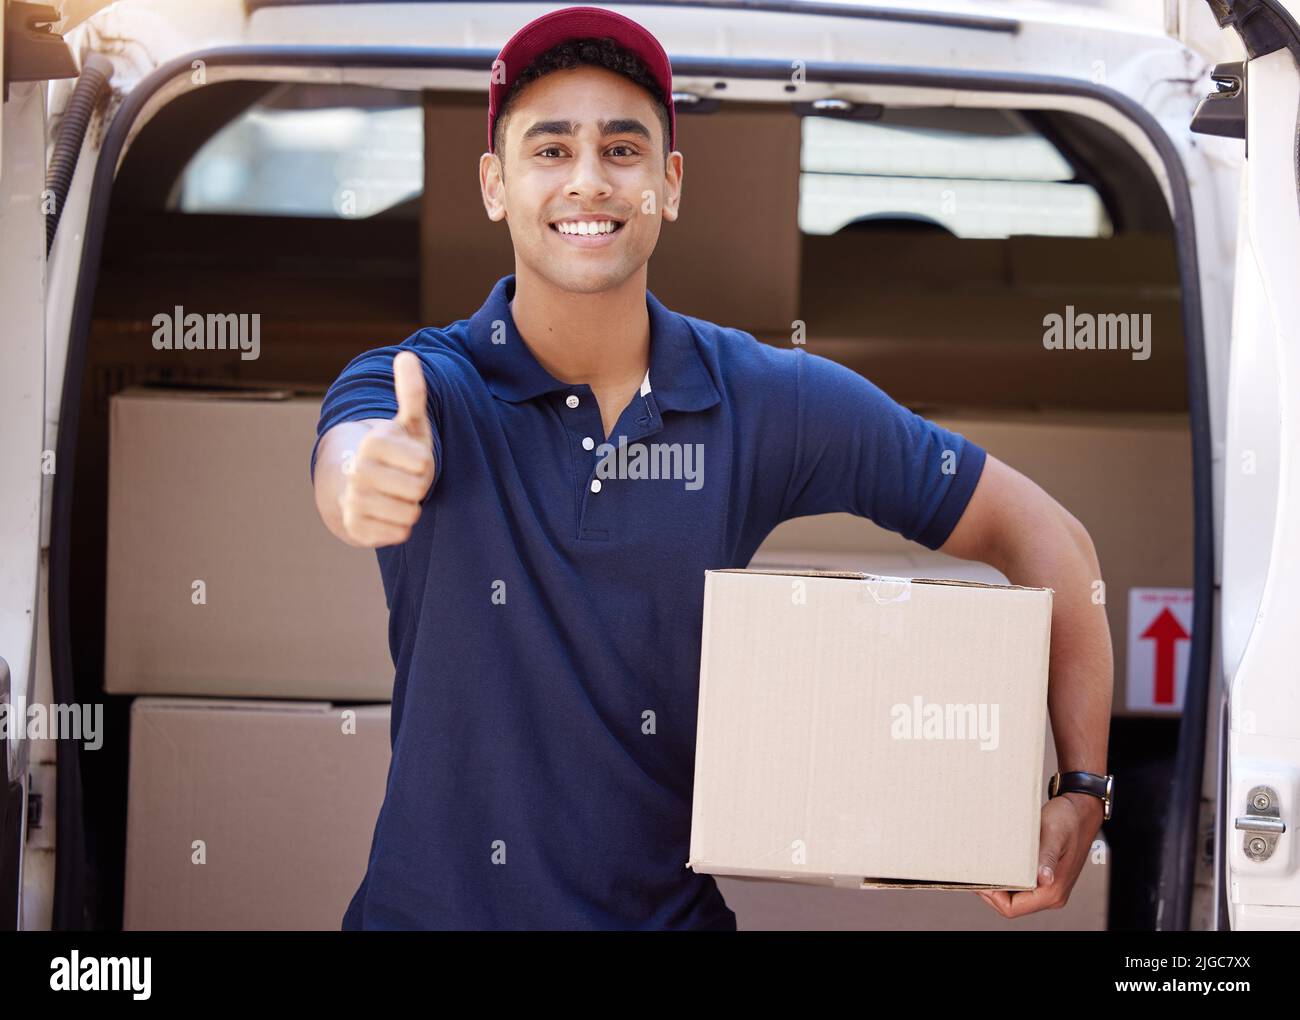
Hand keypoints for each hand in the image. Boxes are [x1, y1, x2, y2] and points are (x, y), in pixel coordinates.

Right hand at [338, 350, 436, 546]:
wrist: (364, 486)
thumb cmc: (397, 452)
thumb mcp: (409, 424)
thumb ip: (412, 393)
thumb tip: (406, 356)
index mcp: (372, 442)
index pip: (424, 464)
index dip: (425, 465)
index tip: (410, 460)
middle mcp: (357, 471)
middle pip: (418, 490)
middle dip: (419, 487)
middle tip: (404, 479)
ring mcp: (353, 501)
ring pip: (409, 515)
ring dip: (410, 508)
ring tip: (396, 496)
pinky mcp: (355, 528)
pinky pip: (399, 534)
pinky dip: (400, 527)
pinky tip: (387, 514)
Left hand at [973, 792, 1103, 918]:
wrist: (1082, 811)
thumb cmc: (1068, 820)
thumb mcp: (1054, 835)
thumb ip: (1047, 858)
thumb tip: (1044, 879)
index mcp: (1054, 890)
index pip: (1013, 908)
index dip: (992, 897)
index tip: (979, 878)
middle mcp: (1053, 894)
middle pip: (1012, 906)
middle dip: (991, 893)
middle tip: (975, 873)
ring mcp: (1049, 887)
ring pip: (1015, 897)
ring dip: (998, 886)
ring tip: (984, 867)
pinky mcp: (1046, 878)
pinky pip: (1021, 887)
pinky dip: (1007, 879)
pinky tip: (997, 864)